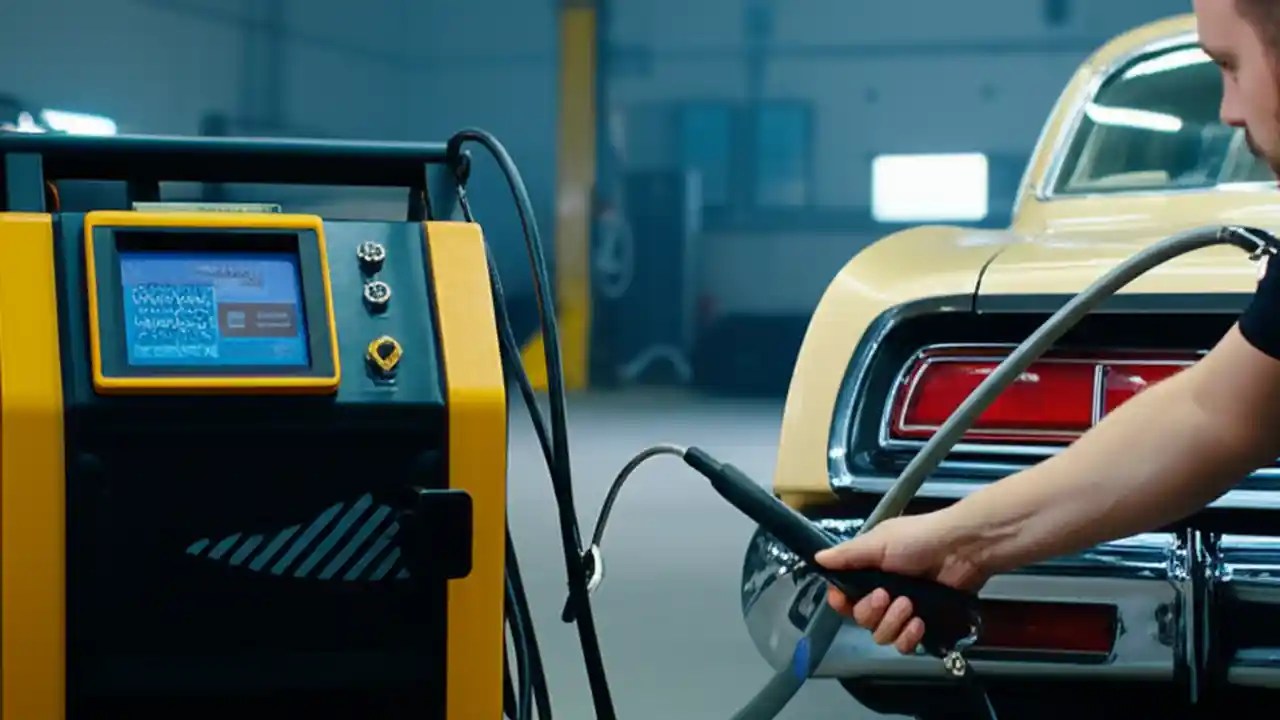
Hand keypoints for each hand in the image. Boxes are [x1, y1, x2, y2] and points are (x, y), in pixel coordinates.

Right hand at [814, 511, 989, 653]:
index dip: (840, 602)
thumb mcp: (880, 541)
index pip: (844, 596)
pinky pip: (905, 644)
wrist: (963, 548)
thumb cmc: (920, 538)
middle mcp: (884, 592)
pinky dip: (908, 637)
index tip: (842, 600)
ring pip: (881, 635)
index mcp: (869, 571)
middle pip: (860, 619)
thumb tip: (818, 558)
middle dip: (870, 611)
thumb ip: (848, 554)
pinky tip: (919, 623)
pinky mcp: (925, 623)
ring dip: (892, 623)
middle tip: (886, 596)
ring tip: (909, 606)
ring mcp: (904, 610)